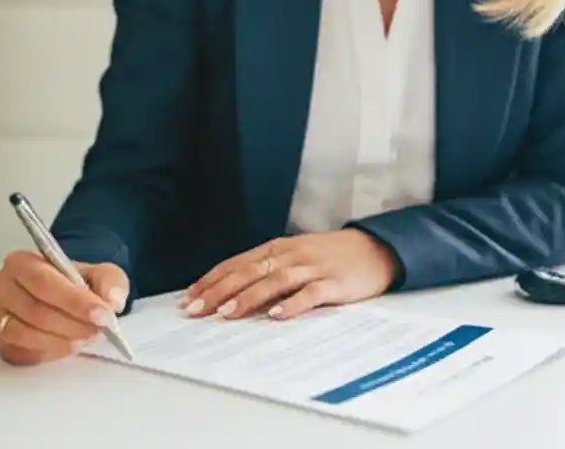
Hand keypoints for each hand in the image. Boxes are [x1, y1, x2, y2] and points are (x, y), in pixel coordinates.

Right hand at [0, 251, 128, 365]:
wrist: (62, 297)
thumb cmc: (75, 283)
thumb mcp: (100, 274)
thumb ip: (109, 282)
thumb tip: (111, 300)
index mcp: (22, 262)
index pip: (43, 281)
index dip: (74, 301)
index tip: (102, 314)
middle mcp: (1, 287)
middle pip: (34, 310)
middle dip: (71, 324)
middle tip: (97, 331)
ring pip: (23, 334)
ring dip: (59, 341)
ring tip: (83, 339)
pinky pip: (19, 353)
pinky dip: (47, 353)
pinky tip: (66, 346)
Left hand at [181, 229, 398, 320]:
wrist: (376, 248)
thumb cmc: (330, 256)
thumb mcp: (295, 256)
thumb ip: (267, 270)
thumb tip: (230, 292)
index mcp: (278, 248)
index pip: (237, 264)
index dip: (212, 280)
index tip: (188, 298)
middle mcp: (292, 254)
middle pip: (250, 271)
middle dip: (220, 291)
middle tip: (196, 310)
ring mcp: (314, 267)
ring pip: (275, 281)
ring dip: (249, 297)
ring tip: (227, 314)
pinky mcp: (335, 283)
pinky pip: (311, 294)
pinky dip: (292, 304)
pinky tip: (276, 315)